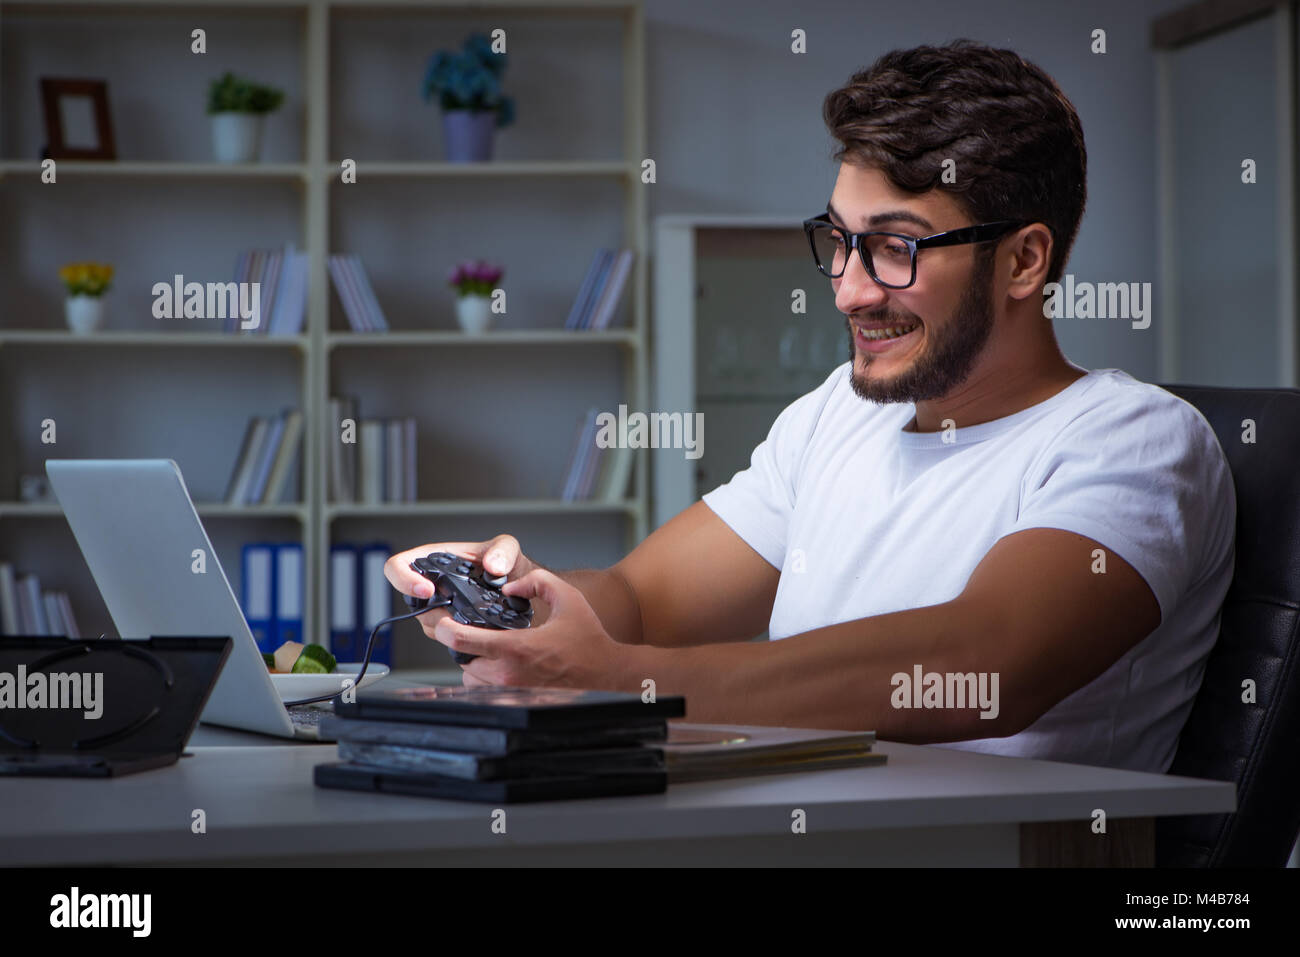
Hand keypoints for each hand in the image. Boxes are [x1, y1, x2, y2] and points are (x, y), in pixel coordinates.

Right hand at [383, 534, 546, 637]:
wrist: (521, 590)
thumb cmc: (506, 565)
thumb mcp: (508, 548)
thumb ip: (503, 551)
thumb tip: (493, 567)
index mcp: (434, 560)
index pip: (398, 566)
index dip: (404, 579)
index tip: (427, 590)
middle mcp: (432, 585)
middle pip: (411, 602)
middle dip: (433, 610)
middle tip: (457, 611)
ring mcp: (439, 609)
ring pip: (428, 624)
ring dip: (449, 624)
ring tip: (474, 617)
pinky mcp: (451, 628)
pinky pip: (445, 638)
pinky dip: (460, 636)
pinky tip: (478, 629)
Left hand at [436, 568, 630, 689]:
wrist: (604, 669)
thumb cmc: (587, 636)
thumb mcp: (566, 595)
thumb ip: (535, 581)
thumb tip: (509, 586)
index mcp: (516, 648)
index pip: (462, 642)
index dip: (445, 628)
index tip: (442, 618)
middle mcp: (508, 672)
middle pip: (460, 658)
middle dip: (458, 641)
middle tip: (462, 624)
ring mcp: (510, 688)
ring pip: (468, 675)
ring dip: (469, 658)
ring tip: (481, 641)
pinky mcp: (514, 696)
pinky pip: (482, 686)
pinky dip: (480, 672)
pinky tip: (494, 656)